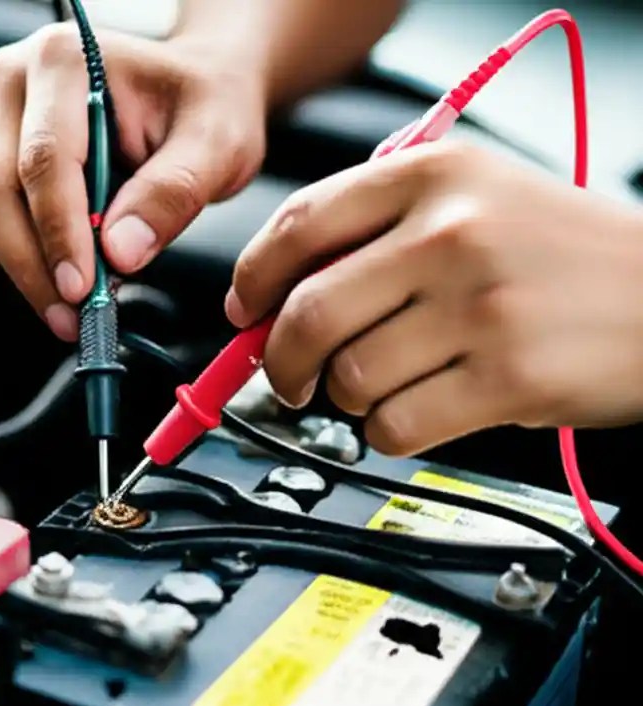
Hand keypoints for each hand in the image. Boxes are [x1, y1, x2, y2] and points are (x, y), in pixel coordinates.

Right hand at [0, 22, 266, 339]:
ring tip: (78, 306)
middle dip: (32, 264)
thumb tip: (120, 253)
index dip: (59, 231)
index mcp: (64, 60)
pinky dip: (27, 257)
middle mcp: (13, 82)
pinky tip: (70, 274)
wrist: (192, 89)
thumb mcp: (216, 144)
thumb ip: (171, 193)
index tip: (82, 289)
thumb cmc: (204, 103)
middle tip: (72, 317)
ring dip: (27, 267)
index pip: (44, 157)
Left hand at [226, 141, 642, 455]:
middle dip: (280, 362)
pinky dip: (388, 432)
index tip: (246, 311)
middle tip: (289, 376)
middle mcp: (451, 232)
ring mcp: (480, 305)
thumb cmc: (557, 251)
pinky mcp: (506, 376)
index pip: (296, 226)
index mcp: (432, 174)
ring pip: (347, 378)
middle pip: (307, 315)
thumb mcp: (470, 198)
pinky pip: (393, 425)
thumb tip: (268, 298)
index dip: (253, 281)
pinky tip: (421, 409)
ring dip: (349, 398)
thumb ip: (371, 230)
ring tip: (389, 383)